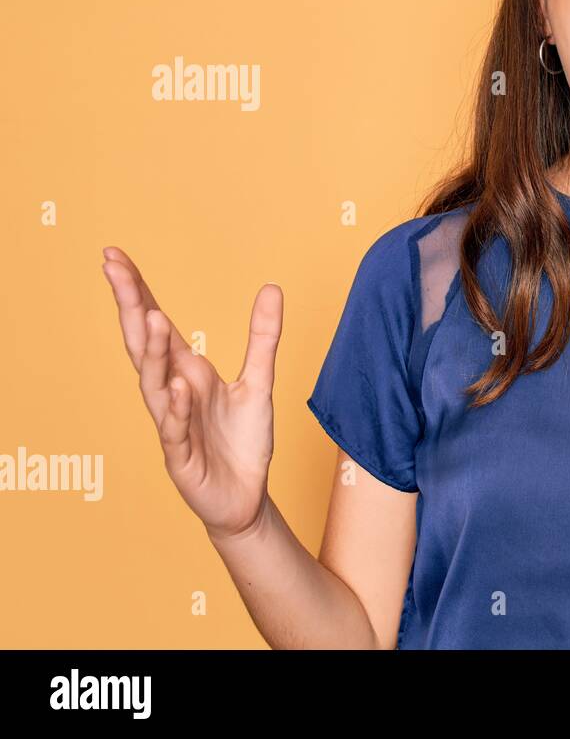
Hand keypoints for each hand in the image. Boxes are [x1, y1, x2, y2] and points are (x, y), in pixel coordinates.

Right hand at [101, 246, 282, 540]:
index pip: (156, 324)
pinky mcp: (182, 458)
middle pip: (144, 344)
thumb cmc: (243, 440)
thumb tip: (272, 287)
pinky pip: (176, 430)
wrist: (247, 496)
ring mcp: (173, 425)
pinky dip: (177, 408)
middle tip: (113, 268)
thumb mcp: (259, 382)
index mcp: (186, 371)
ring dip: (153, 353)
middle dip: (131, 307)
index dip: (137, 291)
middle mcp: (172, 393)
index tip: (114, 256)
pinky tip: (178, 387)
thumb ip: (263, 336)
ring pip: (155, 385)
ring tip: (152, 319)